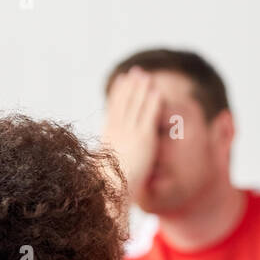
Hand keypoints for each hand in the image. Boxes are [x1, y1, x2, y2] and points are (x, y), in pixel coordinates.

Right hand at [102, 66, 162, 197]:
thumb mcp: (103, 164)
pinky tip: (157, 93)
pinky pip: (149, 115)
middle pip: (125, 101)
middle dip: (131, 85)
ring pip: (137, 104)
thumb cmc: (106, 183)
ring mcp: (130, 132)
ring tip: (148, 77)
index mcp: (107, 133)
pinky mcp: (144, 138)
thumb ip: (106, 154)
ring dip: (142, 89)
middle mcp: (118, 129)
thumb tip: (101, 158)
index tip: (121, 79)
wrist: (112, 187)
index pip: (114, 106)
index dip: (118, 91)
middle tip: (136, 72)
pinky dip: (153, 102)